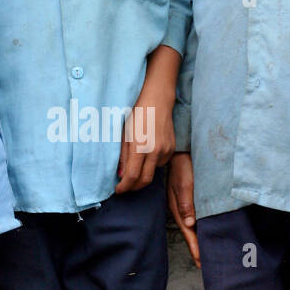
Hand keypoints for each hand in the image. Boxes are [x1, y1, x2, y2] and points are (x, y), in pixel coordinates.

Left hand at [115, 50, 177, 193]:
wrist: (157, 99)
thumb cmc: (136, 113)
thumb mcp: (123, 133)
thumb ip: (122, 156)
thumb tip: (120, 175)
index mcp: (140, 146)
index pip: (132, 176)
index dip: (124, 187)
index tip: (117, 190)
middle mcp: (155, 151)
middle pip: (145, 180)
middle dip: (133, 187)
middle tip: (124, 186)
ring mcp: (165, 150)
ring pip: (152, 172)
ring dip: (142, 175)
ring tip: (133, 167)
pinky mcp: (171, 148)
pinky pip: (160, 163)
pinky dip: (151, 165)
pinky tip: (145, 156)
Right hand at [167, 153, 199, 266]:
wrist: (182, 151)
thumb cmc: (184, 166)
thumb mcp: (185, 183)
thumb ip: (186, 203)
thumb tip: (189, 224)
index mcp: (177, 207)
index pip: (187, 233)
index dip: (194, 247)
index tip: (201, 262)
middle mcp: (180, 209)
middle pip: (189, 233)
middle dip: (196, 248)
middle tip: (204, 264)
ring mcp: (184, 204)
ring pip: (191, 227)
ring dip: (198, 239)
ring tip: (205, 253)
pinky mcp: (189, 199)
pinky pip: (194, 218)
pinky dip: (199, 228)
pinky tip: (204, 231)